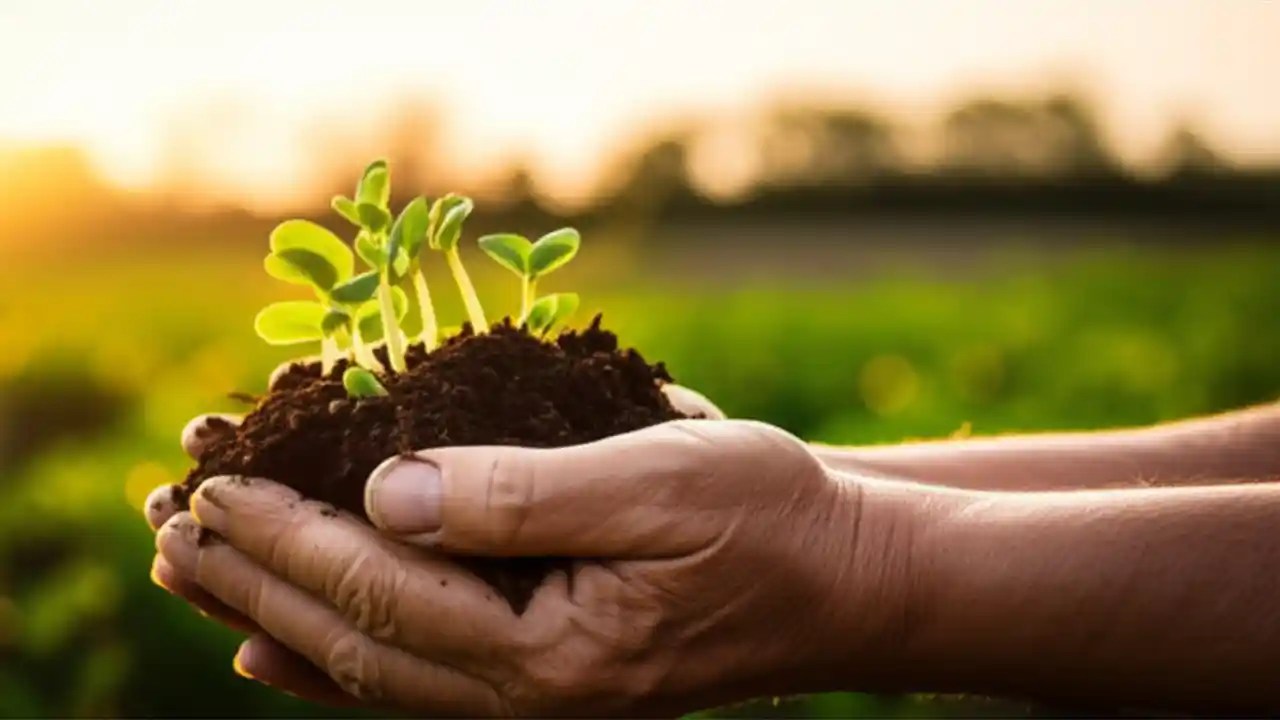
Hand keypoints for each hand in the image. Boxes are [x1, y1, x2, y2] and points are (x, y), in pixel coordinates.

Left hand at [153, 418, 921, 714]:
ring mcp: (531, 695)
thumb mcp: (655, 483)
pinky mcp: (545, 674)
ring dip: (275, 618)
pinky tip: (282, 652)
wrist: (847, 581)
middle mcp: (525, 695)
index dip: (289, 537)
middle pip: (354, 641)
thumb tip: (388, 492)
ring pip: (371, 665)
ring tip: (196, 582)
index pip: (381, 591)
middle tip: (168, 528)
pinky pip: (413, 674)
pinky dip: (335, 658)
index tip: (212, 485)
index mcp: (548, 652)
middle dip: (255, 582)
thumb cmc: (769, 520)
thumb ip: (519, 495)